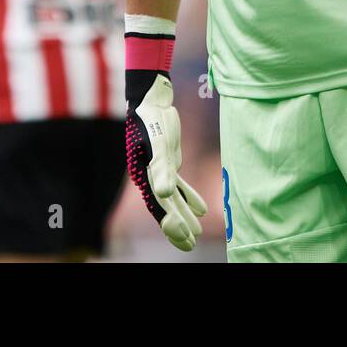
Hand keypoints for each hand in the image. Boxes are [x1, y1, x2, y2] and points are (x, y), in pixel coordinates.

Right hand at [126, 73, 206, 250]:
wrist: (151, 101)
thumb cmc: (153, 120)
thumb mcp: (160, 144)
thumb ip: (162, 168)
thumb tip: (166, 194)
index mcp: (144, 176)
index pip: (158, 206)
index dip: (170, 223)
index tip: (185, 236)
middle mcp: (150, 177)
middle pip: (164, 208)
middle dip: (177, 227)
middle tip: (190, 245)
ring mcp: (160, 170)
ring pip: (173, 199)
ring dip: (184, 216)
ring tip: (196, 234)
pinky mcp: (169, 161)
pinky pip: (179, 185)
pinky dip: (189, 197)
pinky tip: (202, 210)